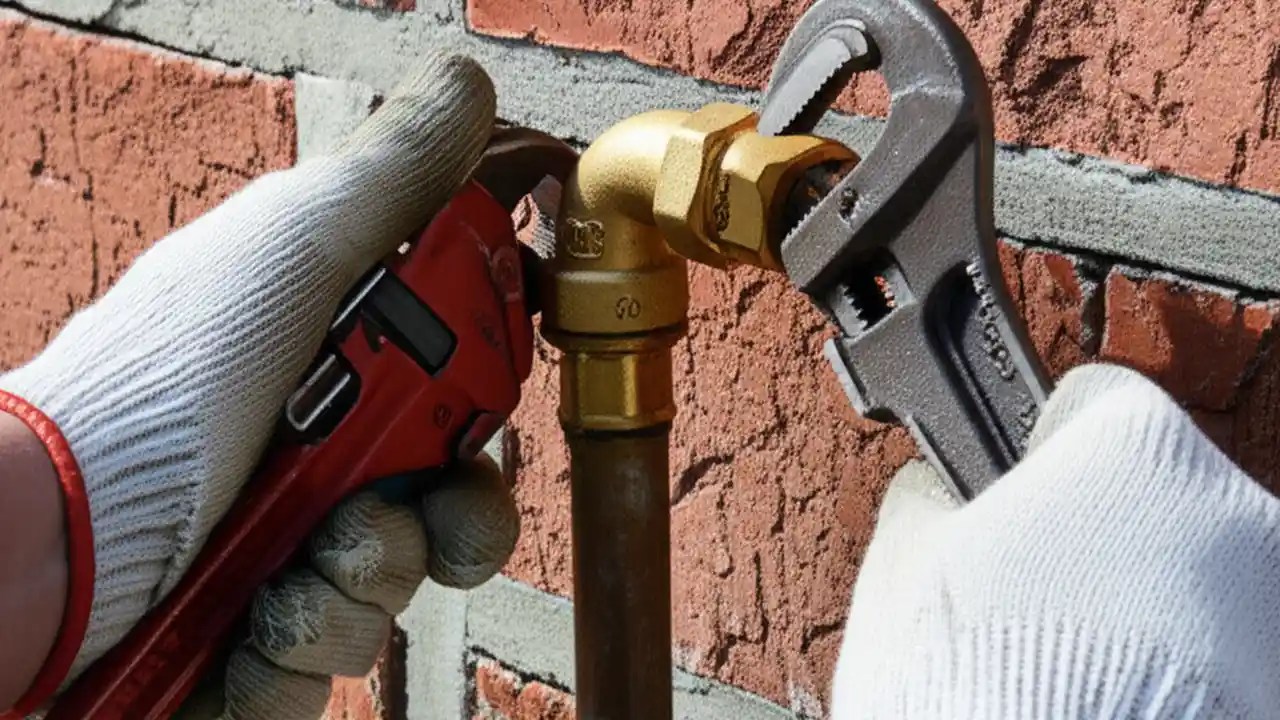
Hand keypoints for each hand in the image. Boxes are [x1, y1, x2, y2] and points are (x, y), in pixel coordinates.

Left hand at [0, 51, 503, 712]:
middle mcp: (330, 444)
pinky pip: (342, 647)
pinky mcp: (272, 621)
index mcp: (347, 352)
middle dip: (447, 511)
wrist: (66, 530)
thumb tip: (465, 85)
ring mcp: (299, 534)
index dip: (498, 394)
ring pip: (409, 576)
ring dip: (366, 572)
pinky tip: (257, 611)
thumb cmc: (173, 374)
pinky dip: (305, 636)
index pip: (470, 374)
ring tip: (301, 558)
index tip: (496, 402)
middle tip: (396, 500)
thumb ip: (397, 173)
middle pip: (460, 490)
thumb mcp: (298, 245)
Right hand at [832, 364, 1279, 717]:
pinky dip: (1177, 660)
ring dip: (1140, 593)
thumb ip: (938, 494)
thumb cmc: (965, 682)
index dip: (1035, 447)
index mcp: (1137, 449)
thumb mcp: (905, 557)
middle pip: (1152, 484)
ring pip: (1193, 567)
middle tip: (1025, 587)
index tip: (1010, 491)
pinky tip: (1108, 700)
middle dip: (1094, 524)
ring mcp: (1273, 605)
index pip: (1091, 398)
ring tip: (1065, 658)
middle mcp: (1232, 509)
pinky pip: (1223, 642)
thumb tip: (945, 490)